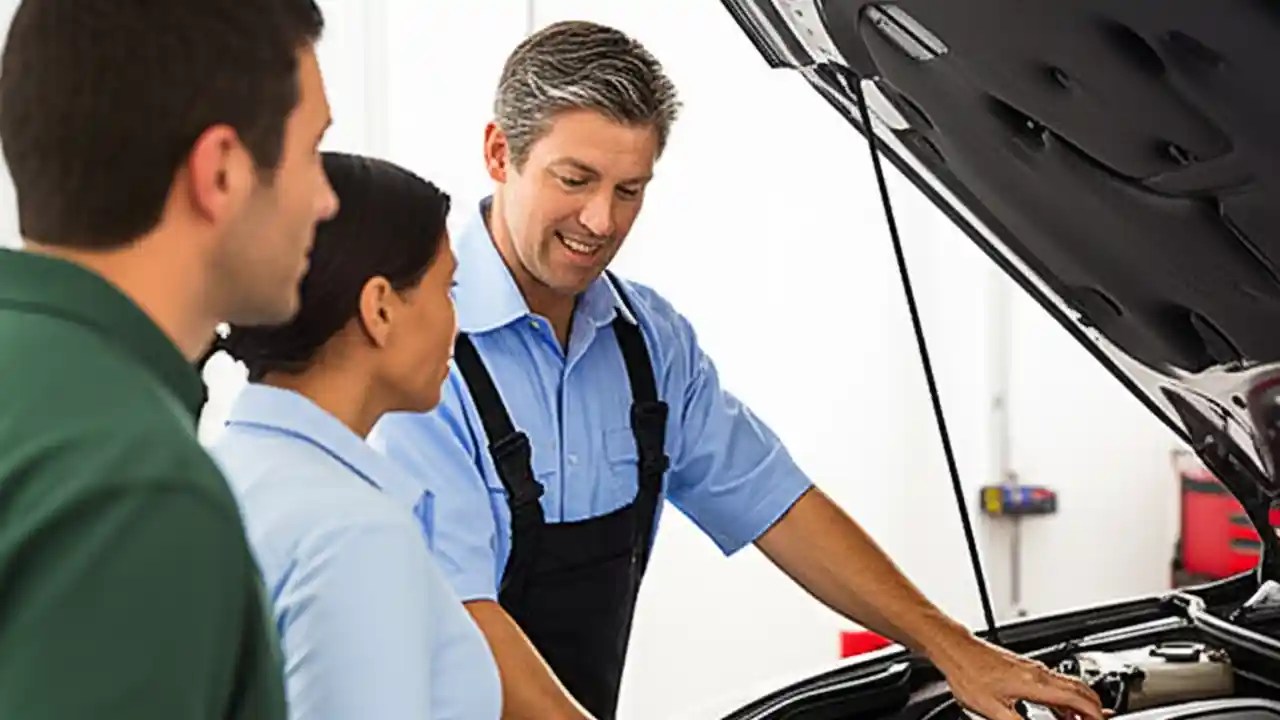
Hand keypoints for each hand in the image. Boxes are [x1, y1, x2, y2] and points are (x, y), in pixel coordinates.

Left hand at [932, 636, 1104, 719]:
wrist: (955, 650)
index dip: (1093, 715)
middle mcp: (1038, 672)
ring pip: (1068, 685)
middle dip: (1094, 709)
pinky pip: (1054, 683)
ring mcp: (1032, 668)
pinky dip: (1064, 698)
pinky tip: (1059, 711)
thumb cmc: (969, 673)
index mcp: (1036, 683)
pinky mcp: (1024, 668)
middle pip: (1080, 689)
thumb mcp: (994, 710)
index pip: (1078, 700)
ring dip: (1079, 703)